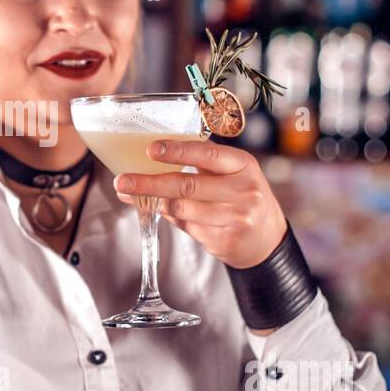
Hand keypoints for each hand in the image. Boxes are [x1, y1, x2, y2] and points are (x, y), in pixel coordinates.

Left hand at [113, 140, 287, 269]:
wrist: (266, 239)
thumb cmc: (241, 197)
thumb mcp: (232, 174)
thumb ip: (200, 166)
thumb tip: (150, 160)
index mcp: (243, 165)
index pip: (208, 154)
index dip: (178, 151)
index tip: (151, 149)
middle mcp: (243, 191)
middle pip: (188, 186)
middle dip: (150, 183)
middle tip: (122, 180)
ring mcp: (235, 218)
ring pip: (182, 209)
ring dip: (152, 201)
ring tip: (129, 194)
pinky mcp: (224, 241)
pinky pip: (187, 227)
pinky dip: (168, 217)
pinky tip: (157, 210)